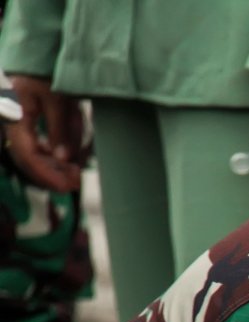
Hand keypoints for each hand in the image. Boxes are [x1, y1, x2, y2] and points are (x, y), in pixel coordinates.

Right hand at [5, 75, 82, 191]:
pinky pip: (40, 143)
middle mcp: (15, 123)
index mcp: (15, 118)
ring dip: (55, 167)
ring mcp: (21, 122)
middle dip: (53, 174)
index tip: (66, 187)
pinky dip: (55, 154)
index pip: (28, 156)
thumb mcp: (57, 99)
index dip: (46, 174)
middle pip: (30, 159)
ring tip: (76, 174)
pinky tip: (69, 160)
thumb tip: (63, 160)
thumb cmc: (44, 71)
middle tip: (76, 183)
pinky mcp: (29, 120)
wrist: (38, 50)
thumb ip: (60, 129)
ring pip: (36, 154)